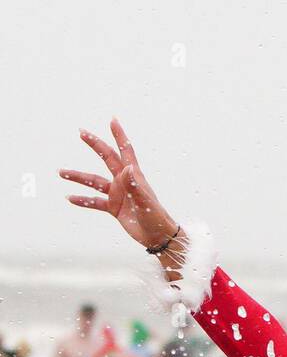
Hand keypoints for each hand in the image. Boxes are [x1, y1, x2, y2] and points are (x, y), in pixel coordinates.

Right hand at [59, 118, 177, 249]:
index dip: (119, 135)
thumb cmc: (155, 217)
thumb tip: (127, 168)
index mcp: (134, 175)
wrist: (156, 236)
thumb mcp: (144, 201)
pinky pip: (94, 201)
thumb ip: (134, 185)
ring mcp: (117, 194)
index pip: (125, 151)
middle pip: (106, 158)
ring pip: (94, 181)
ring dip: (78, 177)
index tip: (112, 120)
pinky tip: (69, 197)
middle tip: (81, 132)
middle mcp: (123, 181)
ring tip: (61, 172)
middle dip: (94, 144)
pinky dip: (82, 200)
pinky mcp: (113, 207)